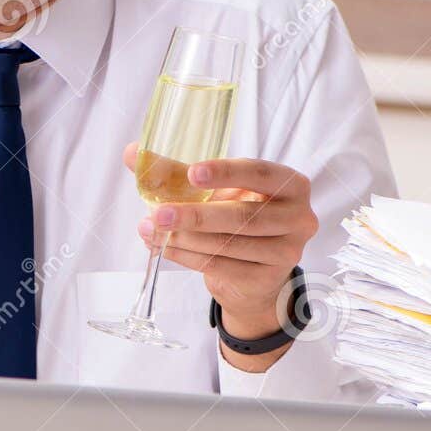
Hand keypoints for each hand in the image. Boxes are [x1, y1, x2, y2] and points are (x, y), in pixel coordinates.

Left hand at [126, 144, 317, 339]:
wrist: (253, 272)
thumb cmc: (236, 217)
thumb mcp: (215, 190)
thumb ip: (176, 171)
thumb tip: (132, 153)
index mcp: (290, 184)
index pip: (259, 173)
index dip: (226, 173)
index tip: (191, 174)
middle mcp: (297, 217)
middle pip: (243, 216)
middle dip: (196, 216)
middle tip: (159, 213)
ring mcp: (287, 251)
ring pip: (229, 244)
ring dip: (184, 238)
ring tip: (150, 230)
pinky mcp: (268, 278)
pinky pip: (222, 267)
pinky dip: (188, 257)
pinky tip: (164, 248)